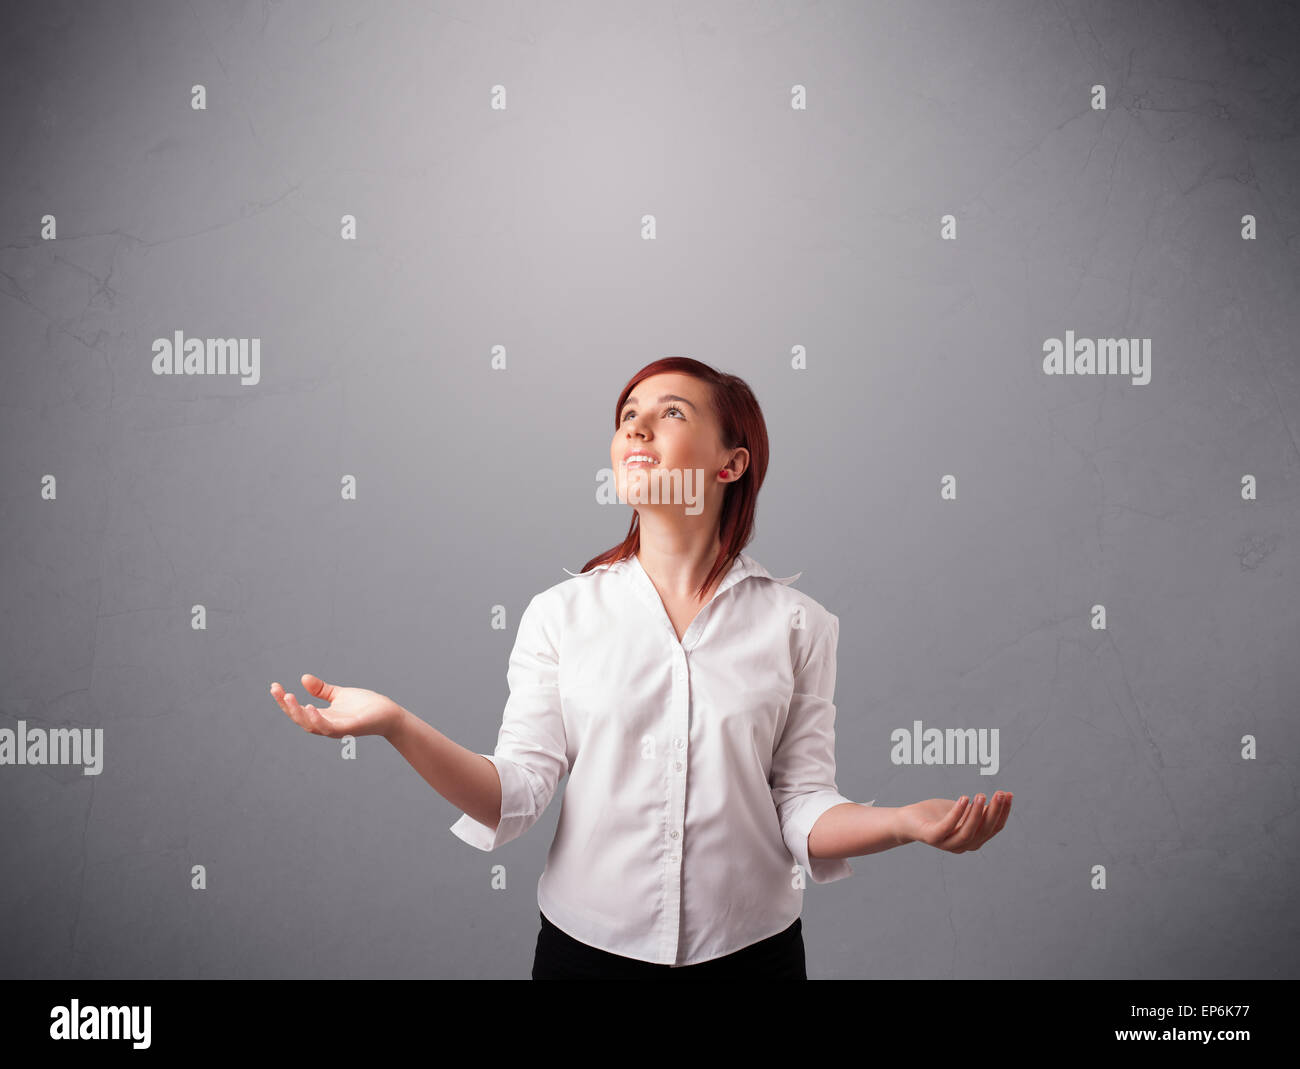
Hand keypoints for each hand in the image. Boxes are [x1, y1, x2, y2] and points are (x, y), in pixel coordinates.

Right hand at [269, 674, 403, 739]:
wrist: (388, 714)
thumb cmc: (365, 706)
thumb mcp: (339, 694)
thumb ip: (322, 690)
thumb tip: (303, 678)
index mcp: (322, 717)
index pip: (298, 711)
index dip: (284, 701)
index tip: (274, 686)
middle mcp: (326, 725)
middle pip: (299, 719)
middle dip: (286, 706)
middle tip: (277, 690)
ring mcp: (336, 729)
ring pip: (310, 725)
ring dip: (298, 712)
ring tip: (289, 697)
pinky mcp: (349, 729)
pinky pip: (329, 728)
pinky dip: (318, 720)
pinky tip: (310, 707)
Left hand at [897, 792, 1012, 852]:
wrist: (906, 821)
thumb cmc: (936, 815)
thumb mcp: (962, 810)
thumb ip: (979, 809)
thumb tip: (1003, 797)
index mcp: (973, 840)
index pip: (994, 828)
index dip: (1003, 812)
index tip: (1008, 794)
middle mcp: (963, 846)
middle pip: (984, 831)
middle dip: (994, 812)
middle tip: (1000, 793)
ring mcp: (947, 844)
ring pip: (968, 832)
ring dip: (976, 813)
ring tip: (981, 795)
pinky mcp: (932, 838)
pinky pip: (947, 827)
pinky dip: (957, 813)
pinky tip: (964, 798)